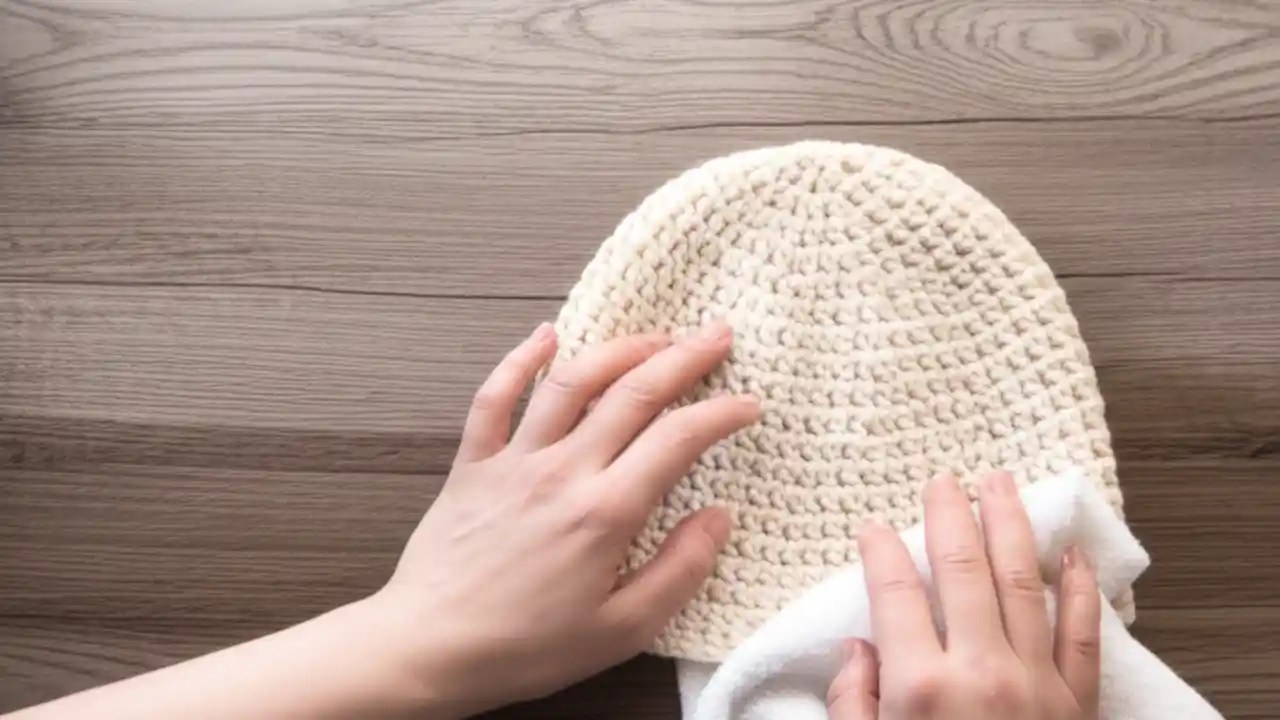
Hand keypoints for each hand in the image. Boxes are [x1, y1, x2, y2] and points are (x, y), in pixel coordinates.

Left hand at [375, 321, 759, 716]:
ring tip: (655, 335)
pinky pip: (495, 396)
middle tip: (717, 335)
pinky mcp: (473, 463)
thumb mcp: (622, 630)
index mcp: (605, 513)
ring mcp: (514, 461)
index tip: (748, 404)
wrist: (431, 649)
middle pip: (633, 392)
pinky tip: (545, 335)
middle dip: (683, 357)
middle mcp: (562, 472)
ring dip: (619, 348)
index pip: (678, 439)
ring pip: (572, 380)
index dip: (721, 413)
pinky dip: (520, 359)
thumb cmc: (527, 648)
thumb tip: (718, 517)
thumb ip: (679, 571)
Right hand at [828, 472, 1100, 719]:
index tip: (873, 529)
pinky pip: (1082, 635)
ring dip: (1010, 525)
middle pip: (964, 569)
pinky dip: (1082, 590)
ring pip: (1023, 584)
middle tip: (944, 481)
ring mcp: (1036, 685)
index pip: (895, 593)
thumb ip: (854, 701)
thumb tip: (857, 649)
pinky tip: (1075, 554)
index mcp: (919, 686)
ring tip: (999, 485)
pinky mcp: (1078, 704)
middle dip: (950, 516)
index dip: (881, 552)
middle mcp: (981, 673)